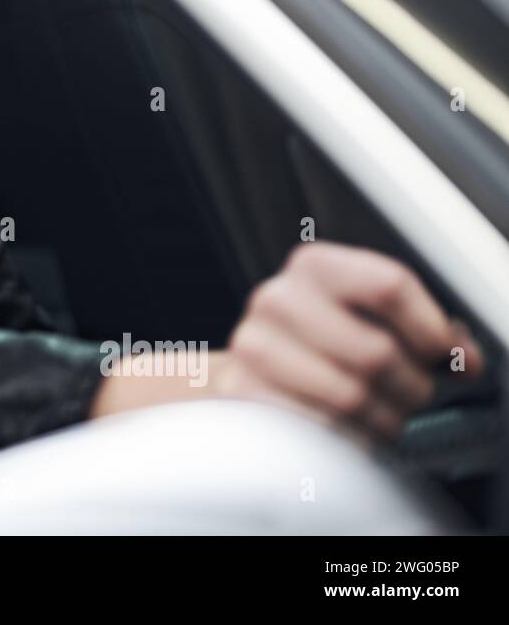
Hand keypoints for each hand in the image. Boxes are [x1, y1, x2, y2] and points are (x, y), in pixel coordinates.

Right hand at [213, 241, 484, 441]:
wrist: (256, 371)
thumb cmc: (324, 344)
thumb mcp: (371, 317)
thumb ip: (423, 330)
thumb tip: (464, 358)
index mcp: (315, 266)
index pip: (388, 286)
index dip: (432, 331)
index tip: (447, 357)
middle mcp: (277, 299)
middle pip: (376, 351)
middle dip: (411, 386)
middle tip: (413, 395)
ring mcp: (254, 346)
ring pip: (351, 397)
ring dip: (383, 419)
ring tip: (382, 415)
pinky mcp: (242, 394)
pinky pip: (319, 429)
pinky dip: (347, 439)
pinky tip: (350, 429)